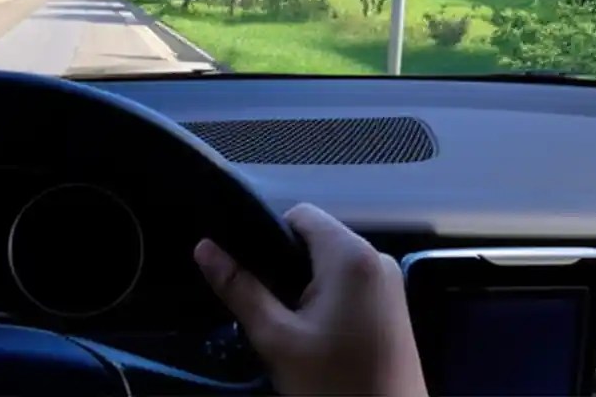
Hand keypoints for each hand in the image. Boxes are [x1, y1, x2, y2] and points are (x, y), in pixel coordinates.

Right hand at [194, 203, 425, 396]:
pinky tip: (314, 335)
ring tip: (289, 327)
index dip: (268, 236)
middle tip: (267, 309)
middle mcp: (376, 258)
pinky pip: (348, 284)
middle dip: (285, 266)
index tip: (252, 276)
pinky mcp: (392, 307)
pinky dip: (325, 299)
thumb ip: (239, 287)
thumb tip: (203, 247)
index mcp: (351, 255)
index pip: (299, 215)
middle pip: (314, 239)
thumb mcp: (276, 338)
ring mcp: (389, 283)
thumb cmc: (333, 383)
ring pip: (329, 264)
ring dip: (303, 287)